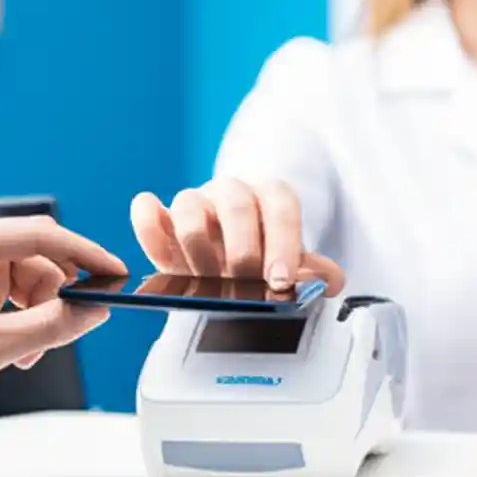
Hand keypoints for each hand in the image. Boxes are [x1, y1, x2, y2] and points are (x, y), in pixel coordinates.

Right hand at [130, 179, 344, 294]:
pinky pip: (147, 210)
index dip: (283, 243)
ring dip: (196, 246)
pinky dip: (146, 222)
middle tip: (243, 284)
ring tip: (205, 279)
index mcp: (270, 197)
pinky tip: (158, 238)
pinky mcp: (161, 217)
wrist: (229, 250)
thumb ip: (311, 272)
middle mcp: (232, 192)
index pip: (281, 207)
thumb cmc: (261, 254)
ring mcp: (195, 201)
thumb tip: (330, 281)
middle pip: (236, 204)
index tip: (280, 280)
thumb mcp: (288, 262)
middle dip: (241, 250)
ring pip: (189, 205)